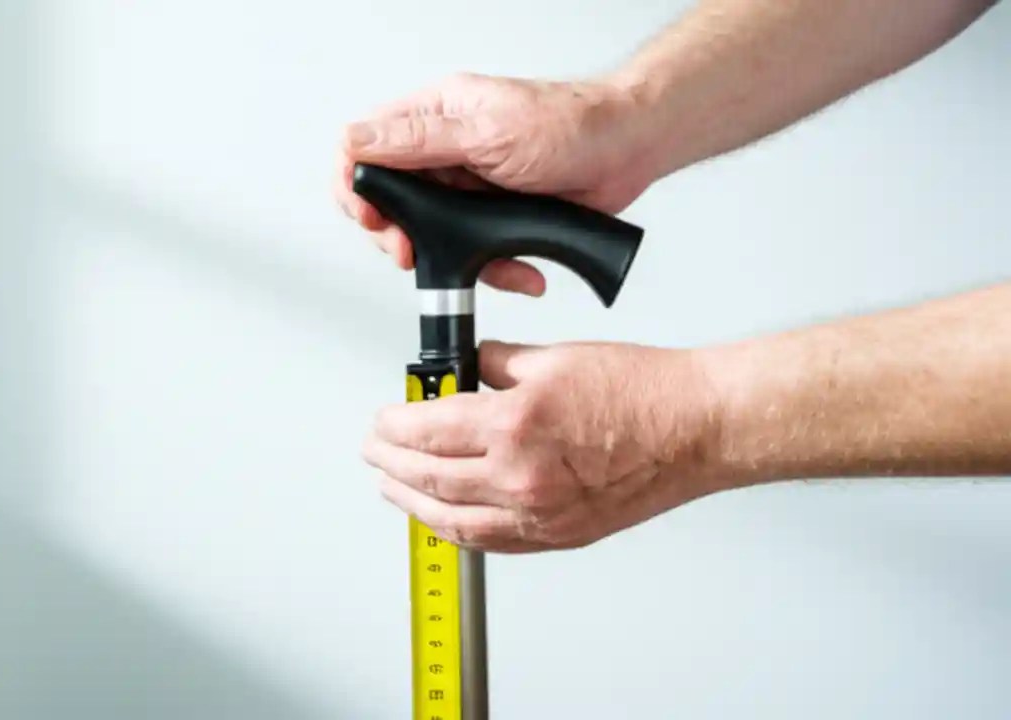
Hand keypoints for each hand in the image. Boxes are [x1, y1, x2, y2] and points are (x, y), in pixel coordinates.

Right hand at [334, 72, 657, 295]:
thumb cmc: (572, 126)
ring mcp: (465, 186)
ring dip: (450, 259)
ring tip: (479, 266)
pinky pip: (471, 252)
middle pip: (388, 201)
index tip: (372, 220)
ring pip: (429, 234)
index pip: (364, 148)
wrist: (630, 150)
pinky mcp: (490, 216)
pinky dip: (493, 269)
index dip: (357, 189)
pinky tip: (519, 271)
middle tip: (410, 253)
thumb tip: (355, 141)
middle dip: (398, 235)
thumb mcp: (486, 133)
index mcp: (433, 116)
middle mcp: (442, 150)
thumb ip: (417, 141)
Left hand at [362, 340, 724, 552]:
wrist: (695, 429)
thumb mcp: (554, 357)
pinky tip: (440, 518)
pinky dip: (454, 530)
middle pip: (428, 476)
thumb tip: (468, 366)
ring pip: (450, 518)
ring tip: (392, 486)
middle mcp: (519, 477)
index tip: (382, 419)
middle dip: (390, 462)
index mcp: (514, 425)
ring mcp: (538, 514)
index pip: (426, 430)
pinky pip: (488, 541)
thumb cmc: (641, 392)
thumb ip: (497, 363)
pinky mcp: (557, 535)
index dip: (393, 425)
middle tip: (374, 450)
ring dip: (411, 501)